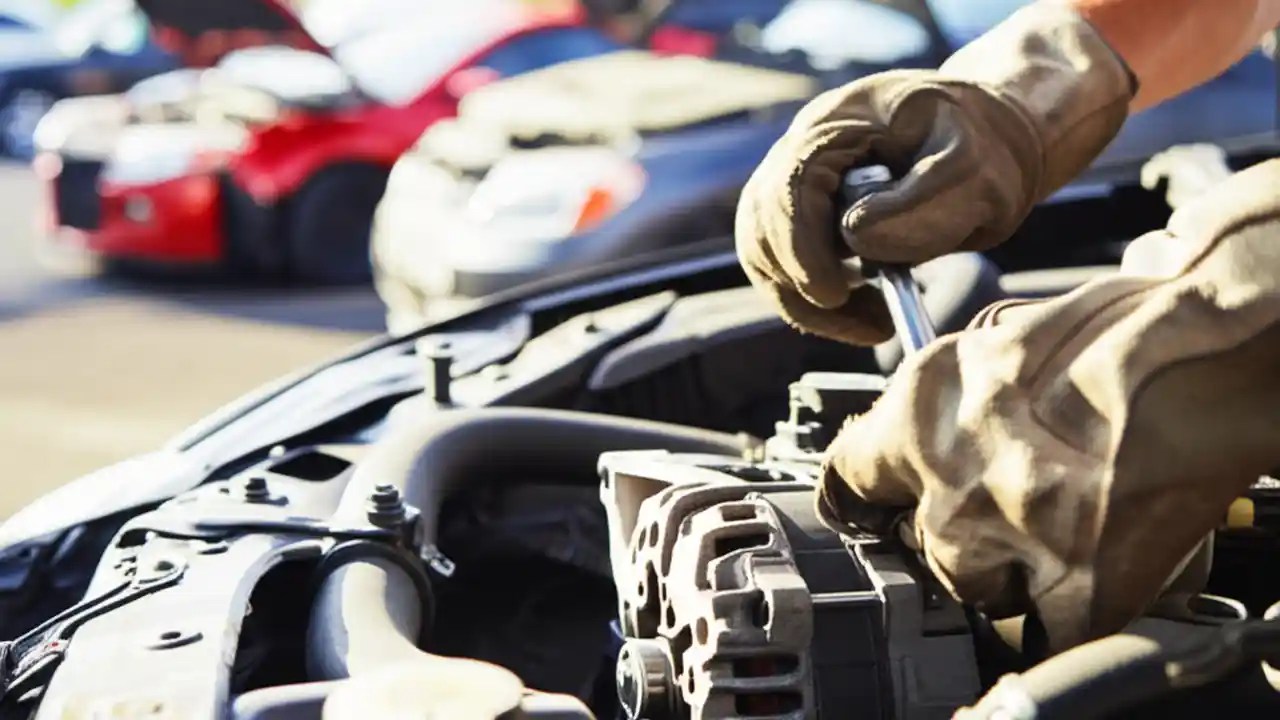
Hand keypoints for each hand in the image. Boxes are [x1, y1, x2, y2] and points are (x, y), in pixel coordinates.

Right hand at [735, 3, 1132, 344]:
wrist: (991, 140)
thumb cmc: (987, 146)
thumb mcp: (975, 168)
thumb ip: (922, 201)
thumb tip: (853, 238)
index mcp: (837, 123)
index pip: (787, 188)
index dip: (800, 246)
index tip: (835, 294)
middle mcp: (802, 150)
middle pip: (761, 225)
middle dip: (802, 284)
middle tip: (869, 322)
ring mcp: (796, 183)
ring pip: (763, 253)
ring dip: (807, 301)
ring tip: (873, 322)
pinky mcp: (803, 216)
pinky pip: (783, 266)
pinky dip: (813, 301)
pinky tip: (861, 311)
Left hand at [817, 160, 1279, 649]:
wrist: (1216, 346)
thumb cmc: (1134, 324)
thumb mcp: (1007, 340)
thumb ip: (955, 398)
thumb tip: (935, 428)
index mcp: (922, 405)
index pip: (848, 477)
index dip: (868, 498)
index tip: (875, 510)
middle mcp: (947, 473)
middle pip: (923, 542)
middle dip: (963, 531)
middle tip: (1022, 500)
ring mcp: (1007, 537)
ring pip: (978, 587)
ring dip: (1015, 569)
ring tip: (1076, 518)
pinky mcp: (1075, 588)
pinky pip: (1050, 627)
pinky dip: (1073, 608)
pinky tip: (1104, 559)